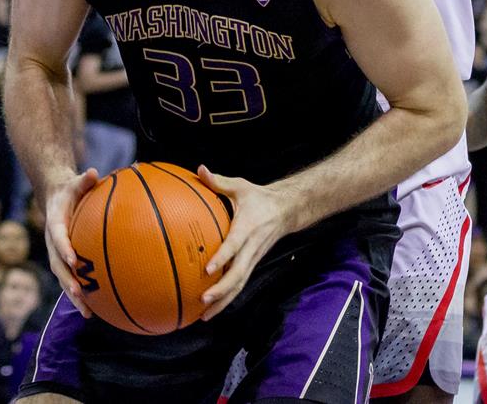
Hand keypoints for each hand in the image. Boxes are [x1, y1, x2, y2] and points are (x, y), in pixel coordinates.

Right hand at [42, 168, 102, 318]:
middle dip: (67, 280)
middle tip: (78, 293)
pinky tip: (95, 309)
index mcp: (55, 224)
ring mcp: (56, 254)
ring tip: (87, 313)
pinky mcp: (63, 261)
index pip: (58, 237)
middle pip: (57, 265)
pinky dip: (80, 294)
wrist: (54, 198)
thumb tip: (94, 172)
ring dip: (73, 296)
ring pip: (62, 278)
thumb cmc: (70, 190)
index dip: (65, 248)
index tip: (74, 260)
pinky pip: (71, 279)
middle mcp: (52, 243)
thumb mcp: (75, 182)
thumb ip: (84, 179)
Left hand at [198, 168, 296, 320]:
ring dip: (223, 302)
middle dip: (221, 290)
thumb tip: (199, 170)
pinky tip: (212, 309)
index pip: (234, 245)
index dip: (222, 258)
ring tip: (204, 316)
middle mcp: (251, 247)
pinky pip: (239, 284)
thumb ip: (218, 182)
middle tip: (203, 299)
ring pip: (239, 285)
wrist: (286, 210)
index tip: (208, 269)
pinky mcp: (252, 264)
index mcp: (247, 228)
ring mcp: (253, 258)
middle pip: (238, 274)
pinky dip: (226, 299)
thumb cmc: (259, 198)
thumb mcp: (240, 187)